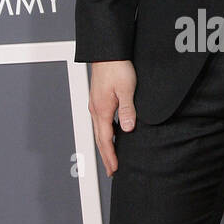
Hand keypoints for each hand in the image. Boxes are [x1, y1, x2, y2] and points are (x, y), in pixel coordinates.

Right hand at [88, 60, 136, 176]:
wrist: (107, 52)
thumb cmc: (117, 68)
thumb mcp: (126, 89)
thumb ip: (127, 110)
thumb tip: (127, 129)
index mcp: (102, 110)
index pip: (106, 140)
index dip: (110, 156)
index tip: (114, 169)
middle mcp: (96, 109)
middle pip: (100, 139)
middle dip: (106, 156)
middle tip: (112, 171)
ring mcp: (96, 104)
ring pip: (99, 131)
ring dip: (105, 146)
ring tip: (111, 157)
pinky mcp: (98, 99)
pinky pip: (101, 122)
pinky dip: (105, 133)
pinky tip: (112, 134)